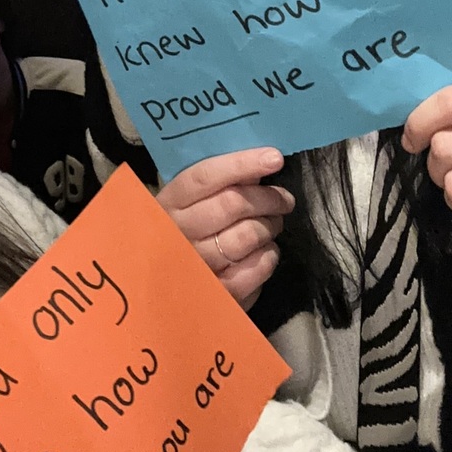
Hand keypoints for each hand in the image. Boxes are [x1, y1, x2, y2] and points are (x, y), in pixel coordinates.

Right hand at [157, 148, 291, 309]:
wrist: (167, 287)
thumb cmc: (186, 233)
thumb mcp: (189, 205)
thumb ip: (219, 184)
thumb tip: (260, 163)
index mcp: (169, 203)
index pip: (206, 176)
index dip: (242, 164)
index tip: (275, 158)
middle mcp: (179, 233)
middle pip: (233, 204)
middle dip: (268, 198)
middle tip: (284, 200)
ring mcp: (198, 264)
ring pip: (248, 235)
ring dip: (270, 226)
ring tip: (273, 224)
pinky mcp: (219, 292)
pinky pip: (257, 267)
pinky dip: (269, 256)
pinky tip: (265, 250)